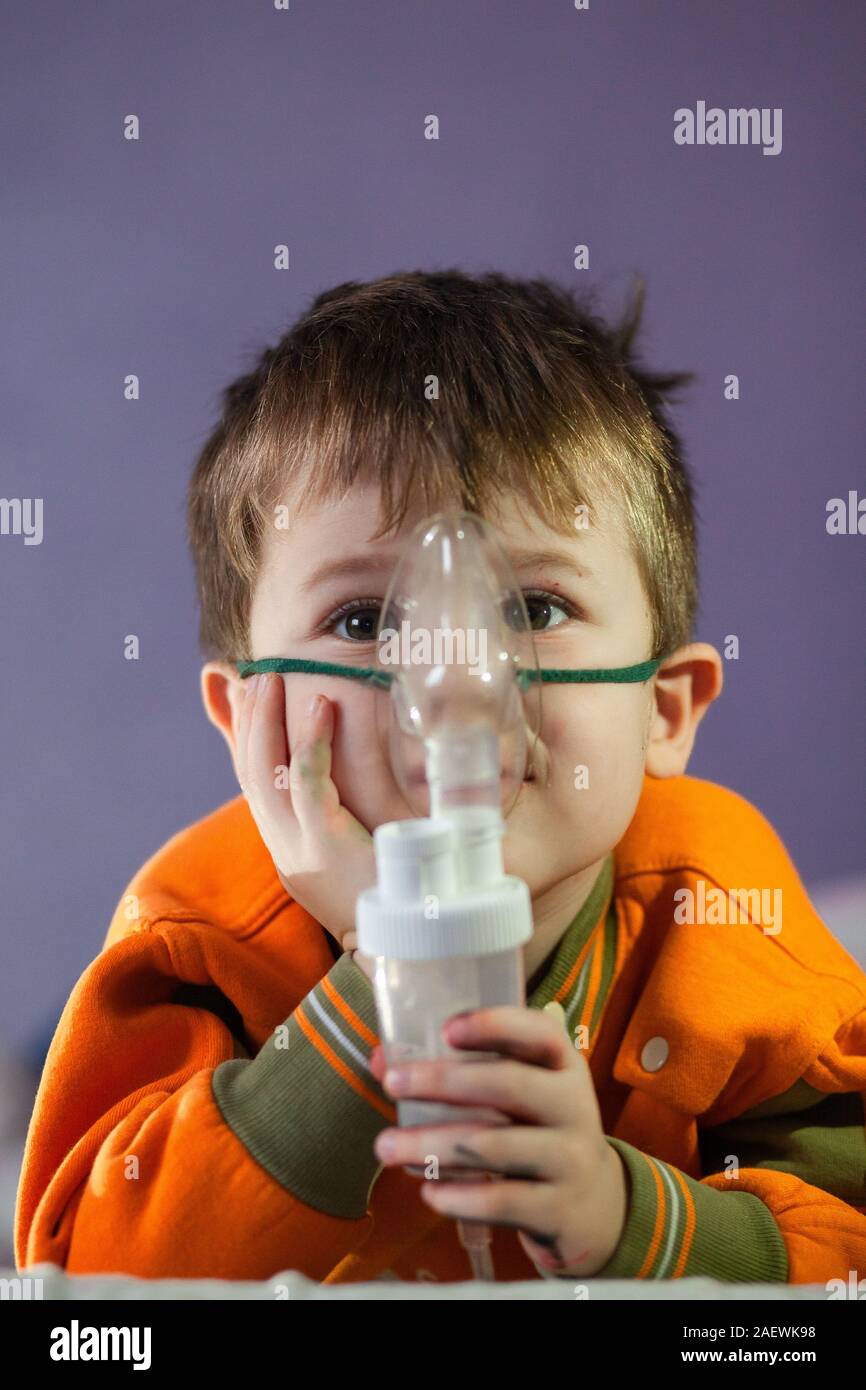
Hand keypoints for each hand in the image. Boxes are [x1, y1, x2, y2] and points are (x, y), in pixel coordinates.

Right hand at [236, 673, 375, 950]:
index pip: (254, 786)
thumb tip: (353, 784)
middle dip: (248, 721)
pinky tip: (322, 705)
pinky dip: (311, 741)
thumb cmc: (394, 900)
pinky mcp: (325, 847)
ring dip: (266, 722)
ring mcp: (299, 850)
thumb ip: (351, 820)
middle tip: (255, 677)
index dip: (244, 739)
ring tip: (272, 680)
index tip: (242, 698)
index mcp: (288, 851)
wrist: (405, 952)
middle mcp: (284, 850)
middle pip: (249, 774)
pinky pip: (308, 784)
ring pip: (266, 774)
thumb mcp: (361, 855)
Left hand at [369, 1005, 628, 1276]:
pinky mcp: (559, 1209)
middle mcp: (573, 1105)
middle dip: (444, 1082)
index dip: (494, 1026)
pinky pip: (501, 1201)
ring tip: (385, 1147)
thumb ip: (456, 1073)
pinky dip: (458, 1196)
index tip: (446, 1029)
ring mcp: (570, 1158)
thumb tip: (382, 1060)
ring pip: (494, 1146)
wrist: (595, 1206)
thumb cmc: (539, 1132)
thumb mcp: (516, 1097)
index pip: (539, 1033)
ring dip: (431, 1144)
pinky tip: (427, 1192)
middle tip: (392, 1085)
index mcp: (562, 1065)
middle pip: (509, 1084)